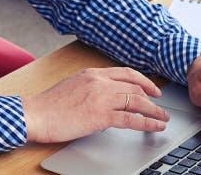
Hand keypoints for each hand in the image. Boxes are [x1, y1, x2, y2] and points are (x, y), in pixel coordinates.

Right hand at [21, 67, 169, 142]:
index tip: (152, 89)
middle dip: (152, 97)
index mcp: (92, 73)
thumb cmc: (49, 104)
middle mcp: (99, 82)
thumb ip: (90, 88)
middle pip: (135, 87)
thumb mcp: (73, 86)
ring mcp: (101, 97)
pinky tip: (155, 127)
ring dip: (154, 111)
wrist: (36, 114)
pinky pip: (131, 119)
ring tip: (163, 119)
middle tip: (161, 106)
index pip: (125, 73)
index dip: (143, 81)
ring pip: (137, 101)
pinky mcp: (101, 115)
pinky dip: (147, 123)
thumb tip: (104, 98)